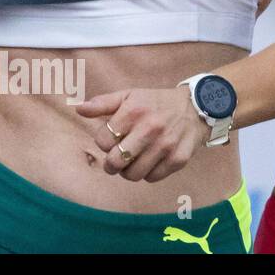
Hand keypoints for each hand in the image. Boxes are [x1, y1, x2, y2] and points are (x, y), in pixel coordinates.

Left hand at [76, 86, 207, 182]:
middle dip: (110, 164)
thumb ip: (102, 103)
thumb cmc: (155, 103)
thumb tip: (78, 109)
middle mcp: (149, 129)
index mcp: (133, 111)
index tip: (110, 140)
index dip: (102, 143)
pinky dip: (147, 174)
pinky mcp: (179, 159)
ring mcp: (166, 146)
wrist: (196, 107)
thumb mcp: (128, 96)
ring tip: (131, 162)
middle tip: (114, 160)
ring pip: (133, 174)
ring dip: (128, 171)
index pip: (102, 141)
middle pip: (115, 161)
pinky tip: (149, 161)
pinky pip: (152, 178)